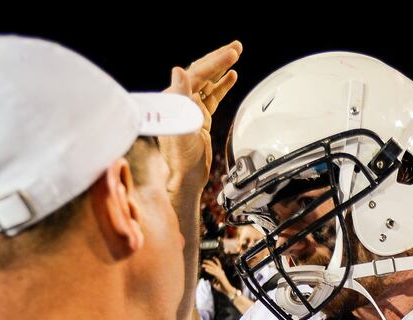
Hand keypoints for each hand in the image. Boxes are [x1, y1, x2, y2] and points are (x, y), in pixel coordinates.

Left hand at [160, 41, 241, 192]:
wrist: (186, 177)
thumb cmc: (181, 158)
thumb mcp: (182, 128)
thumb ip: (180, 99)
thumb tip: (178, 71)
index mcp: (176, 100)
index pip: (197, 74)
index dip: (215, 62)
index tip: (232, 54)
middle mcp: (182, 100)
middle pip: (202, 73)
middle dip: (219, 59)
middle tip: (236, 48)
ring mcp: (191, 108)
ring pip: (209, 82)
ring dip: (221, 68)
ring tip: (235, 55)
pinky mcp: (200, 117)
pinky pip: (212, 95)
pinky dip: (222, 85)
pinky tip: (231, 77)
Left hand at [202, 258, 235, 293]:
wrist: (228, 291)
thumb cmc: (222, 288)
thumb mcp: (215, 285)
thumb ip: (212, 282)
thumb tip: (208, 281)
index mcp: (221, 273)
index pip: (218, 265)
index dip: (216, 260)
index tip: (213, 257)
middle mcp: (221, 272)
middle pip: (215, 265)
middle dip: (209, 262)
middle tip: (203, 260)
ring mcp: (221, 274)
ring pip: (213, 268)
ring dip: (207, 266)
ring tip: (202, 265)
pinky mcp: (220, 277)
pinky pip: (214, 273)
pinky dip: (209, 271)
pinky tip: (205, 269)